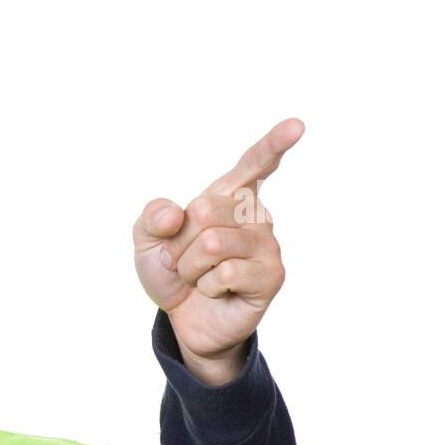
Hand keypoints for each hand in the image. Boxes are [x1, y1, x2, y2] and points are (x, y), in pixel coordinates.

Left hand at [132, 118, 303, 383]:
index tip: (297, 125)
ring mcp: (267, 244)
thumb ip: (152, 217)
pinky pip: (227, 272)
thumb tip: (176, 214)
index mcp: (229, 197)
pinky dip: (207, 285)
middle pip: (207, 209)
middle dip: (180, 242)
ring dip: (191, 266)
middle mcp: (255, 215)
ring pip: (214, 243)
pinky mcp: (272, 275)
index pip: (253, 165)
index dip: (273, 144)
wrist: (183, 319)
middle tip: (186, 260)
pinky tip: (217, 291)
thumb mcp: (146, 241)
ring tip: (200, 276)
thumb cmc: (172, 272)